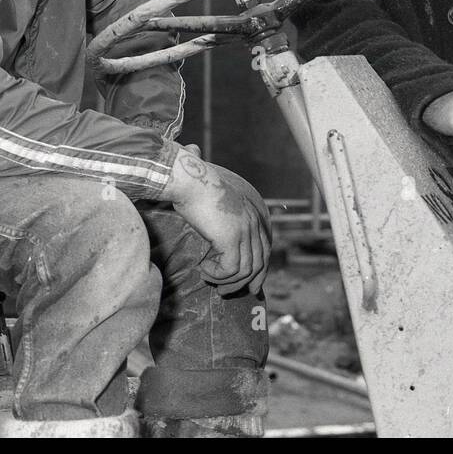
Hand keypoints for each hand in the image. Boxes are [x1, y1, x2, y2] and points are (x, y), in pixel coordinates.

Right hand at [159, 145, 270, 293]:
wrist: (187, 179)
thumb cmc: (193, 185)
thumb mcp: (211, 198)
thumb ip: (214, 201)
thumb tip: (197, 161)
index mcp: (250, 214)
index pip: (265, 248)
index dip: (259, 268)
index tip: (251, 285)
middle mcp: (252, 222)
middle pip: (260, 261)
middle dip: (246, 282)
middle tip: (226, 292)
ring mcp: (244, 231)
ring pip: (245, 270)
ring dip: (226, 281)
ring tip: (209, 279)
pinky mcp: (231, 239)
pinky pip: (231, 269)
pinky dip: (217, 275)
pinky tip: (204, 270)